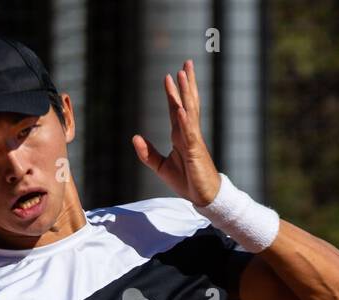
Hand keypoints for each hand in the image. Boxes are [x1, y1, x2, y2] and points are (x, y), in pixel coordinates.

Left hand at [131, 58, 220, 206]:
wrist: (203, 197)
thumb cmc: (187, 181)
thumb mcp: (161, 166)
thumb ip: (148, 153)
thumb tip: (135, 137)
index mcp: (181, 136)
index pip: (176, 109)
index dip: (173, 93)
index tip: (170, 76)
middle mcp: (188, 133)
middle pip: (188, 103)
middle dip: (186, 83)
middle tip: (186, 63)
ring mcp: (193, 140)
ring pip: (190, 111)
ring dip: (186, 92)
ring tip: (184, 73)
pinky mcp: (195, 151)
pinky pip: (189, 132)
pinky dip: (184, 119)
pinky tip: (180, 107)